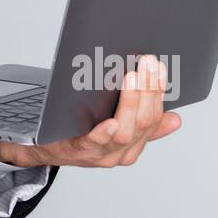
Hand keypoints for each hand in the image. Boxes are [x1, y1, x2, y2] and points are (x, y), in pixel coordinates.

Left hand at [0, 54, 180, 168]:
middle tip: (147, 63)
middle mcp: (122, 151)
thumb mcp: (115, 123)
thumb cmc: (79, 129)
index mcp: (135, 143)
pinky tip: (111, 120)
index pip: (155, 117)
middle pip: (143, 122)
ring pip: (125, 132)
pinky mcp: (79, 152)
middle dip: (148, 90)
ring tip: (132, 78)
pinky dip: (106, 132)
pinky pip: (96, 143)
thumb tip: (174, 118)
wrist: (43, 146)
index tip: (159, 66)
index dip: (159, 91)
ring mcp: (102, 154)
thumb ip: (142, 120)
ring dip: (131, 103)